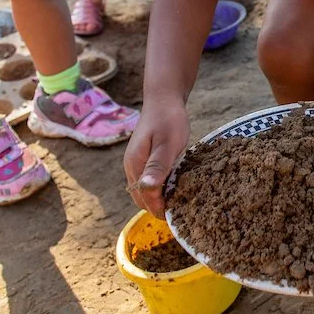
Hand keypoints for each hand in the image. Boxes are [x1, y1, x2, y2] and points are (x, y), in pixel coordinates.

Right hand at [122, 95, 189, 215]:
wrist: (164, 98)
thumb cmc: (168, 120)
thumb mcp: (167, 144)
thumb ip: (157, 167)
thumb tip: (147, 189)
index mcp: (135, 165)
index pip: (144, 197)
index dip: (159, 208)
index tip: (178, 215)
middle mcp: (132, 166)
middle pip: (141, 197)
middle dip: (158, 207)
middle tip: (181, 213)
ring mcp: (136, 162)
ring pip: (145, 189)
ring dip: (158, 198)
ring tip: (180, 203)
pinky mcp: (143, 158)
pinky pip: (149, 179)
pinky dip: (160, 187)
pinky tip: (175, 187)